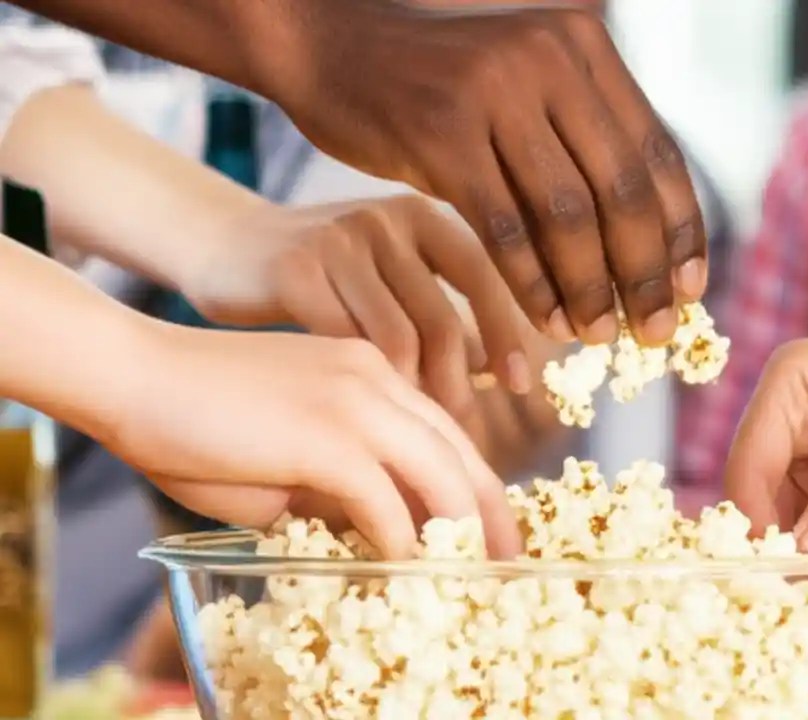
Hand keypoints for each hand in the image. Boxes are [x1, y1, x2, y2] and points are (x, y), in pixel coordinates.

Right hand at [105, 322, 521, 559]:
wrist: (132, 375)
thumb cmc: (194, 416)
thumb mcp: (284, 448)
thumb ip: (334, 479)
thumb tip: (372, 526)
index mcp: (370, 372)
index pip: (443, 430)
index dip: (472, 479)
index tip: (487, 522)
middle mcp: (376, 377)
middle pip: (458, 449)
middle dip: (489, 510)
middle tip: (504, 557)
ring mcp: (356, 399)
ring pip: (439, 472)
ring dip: (458, 530)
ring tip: (467, 574)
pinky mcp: (327, 435)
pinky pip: (386, 500)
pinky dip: (399, 541)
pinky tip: (402, 569)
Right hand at [181, 195, 531, 426]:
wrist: (219, 244)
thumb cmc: (316, 276)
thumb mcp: (384, 276)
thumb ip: (431, 314)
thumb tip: (488, 373)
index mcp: (421, 216)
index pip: (484, 275)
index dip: (507, 334)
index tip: (520, 384)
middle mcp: (384, 222)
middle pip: (444, 319)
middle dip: (458, 384)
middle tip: (462, 427)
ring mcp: (337, 244)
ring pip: (399, 341)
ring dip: (413, 395)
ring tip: (415, 435)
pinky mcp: (293, 273)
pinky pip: (346, 348)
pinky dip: (364, 390)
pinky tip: (366, 418)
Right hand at [269, 2, 706, 344]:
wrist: (333, 51)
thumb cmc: (440, 90)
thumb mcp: (525, 92)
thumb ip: (582, 142)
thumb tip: (651, 241)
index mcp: (582, 48)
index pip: (657, 151)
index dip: (681, 228)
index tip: (693, 288)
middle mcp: (547, 60)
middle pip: (623, 187)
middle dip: (646, 270)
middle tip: (657, 330)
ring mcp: (493, 92)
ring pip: (568, 212)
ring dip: (592, 286)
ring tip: (601, 335)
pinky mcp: (441, 134)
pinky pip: (503, 226)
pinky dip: (532, 282)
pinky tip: (546, 321)